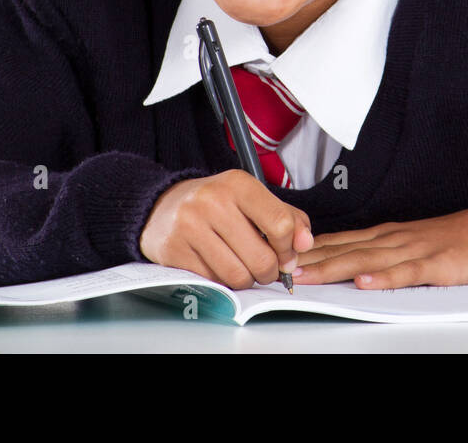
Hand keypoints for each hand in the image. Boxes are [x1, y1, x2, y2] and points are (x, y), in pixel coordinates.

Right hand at [139, 170, 313, 289]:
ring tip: (243, 267)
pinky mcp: (175, 251)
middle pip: (262, 258)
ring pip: (239, 276)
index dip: (290, 248)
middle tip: (266, 268)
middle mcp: (213, 202)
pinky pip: (214, 282)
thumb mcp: (252, 199)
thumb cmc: (215, 204)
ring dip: (247, 280)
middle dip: (270, 271)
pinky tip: (219, 266)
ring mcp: (190, 227)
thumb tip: (305, 243)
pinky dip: (223, 282)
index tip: (287, 255)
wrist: (161, 206)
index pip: (280, 223)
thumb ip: (287, 217)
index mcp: (238, 184)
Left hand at [291, 202, 467, 288]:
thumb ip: (391, 256)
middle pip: (347, 249)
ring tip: (305, 276)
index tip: (281, 254)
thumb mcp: (422, 245)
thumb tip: (360, 270)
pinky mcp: (440, 265)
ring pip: (367, 260)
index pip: (343, 240)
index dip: (311, 248)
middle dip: (310, 260)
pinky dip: (384, 279)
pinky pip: (407, 273)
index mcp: (393, 234)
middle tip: (278, 267)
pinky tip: (363, 285)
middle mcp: (398, 238)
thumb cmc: (467, 240)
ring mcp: (418, 250)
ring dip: (333, 268)